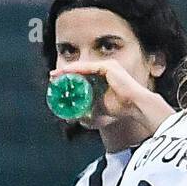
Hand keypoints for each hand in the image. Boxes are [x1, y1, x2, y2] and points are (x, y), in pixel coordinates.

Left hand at [50, 60, 173, 132]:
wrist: (134, 106)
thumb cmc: (120, 109)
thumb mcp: (98, 111)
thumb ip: (87, 112)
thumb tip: (72, 119)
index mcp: (103, 78)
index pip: (82, 76)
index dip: (69, 79)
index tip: (57, 83)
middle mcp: (104, 69)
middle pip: (80, 70)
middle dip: (65, 74)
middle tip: (52, 78)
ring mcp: (106, 66)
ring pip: (82, 67)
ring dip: (67, 71)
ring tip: (55, 76)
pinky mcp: (108, 67)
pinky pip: (88, 67)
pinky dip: (76, 69)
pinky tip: (66, 72)